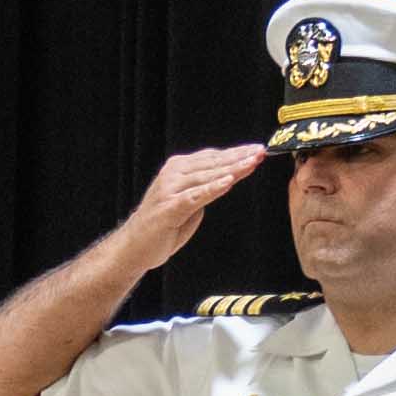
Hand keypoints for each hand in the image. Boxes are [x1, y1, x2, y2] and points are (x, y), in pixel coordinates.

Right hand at [118, 140, 272, 258]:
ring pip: (208, 176)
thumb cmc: (163, 226)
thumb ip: (204, 188)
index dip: (236, 153)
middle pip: (213, 163)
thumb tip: (227, 178)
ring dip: (232, 169)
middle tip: (261, 151)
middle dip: (240, 157)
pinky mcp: (170, 207)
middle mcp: (173, 174)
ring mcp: (170, 189)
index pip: (213, 157)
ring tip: (252, 162)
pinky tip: (229, 181)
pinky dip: (213, 188)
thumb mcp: (188, 202)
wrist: (134, 247)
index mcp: (178, 168)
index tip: (258, 149)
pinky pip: (196, 196)